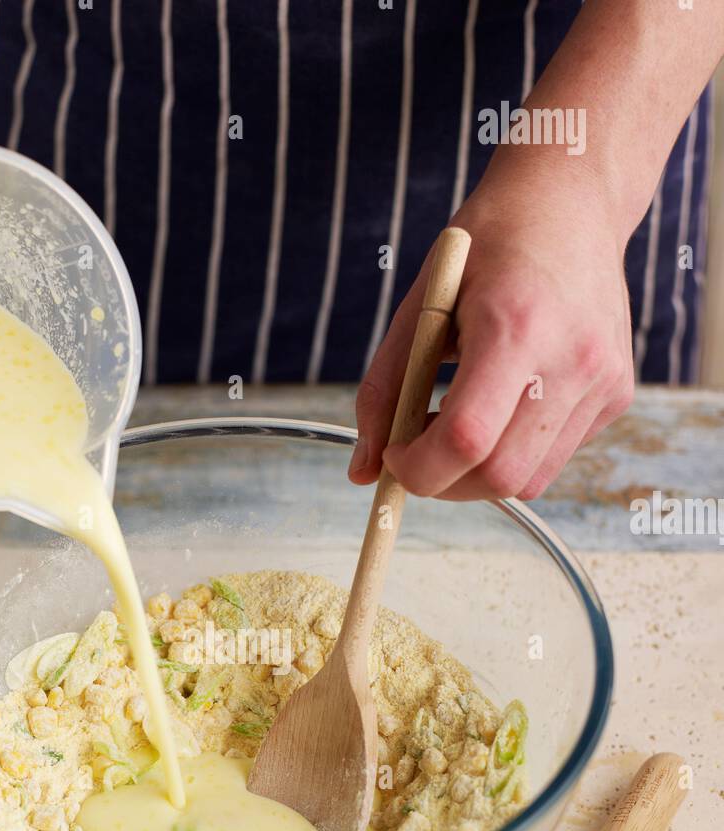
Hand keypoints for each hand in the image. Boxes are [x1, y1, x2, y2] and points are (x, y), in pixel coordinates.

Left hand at [350, 182, 633, 500]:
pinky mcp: (617, 394)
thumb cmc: (489, 245)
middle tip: (418, 454)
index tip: (394, 455)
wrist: (572, 200)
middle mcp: (572, 359)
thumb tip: (360, 471)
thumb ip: (385, 387)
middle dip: (445, 483)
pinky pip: (554, 457)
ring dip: (478, 473)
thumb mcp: (423, 302)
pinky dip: (514, 451)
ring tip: (458, 423)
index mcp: (516, 327)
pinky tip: (502, 405)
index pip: (466, 438)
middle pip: (499, 476)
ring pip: (530, 480)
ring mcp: (604, 380)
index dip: (419, 467)